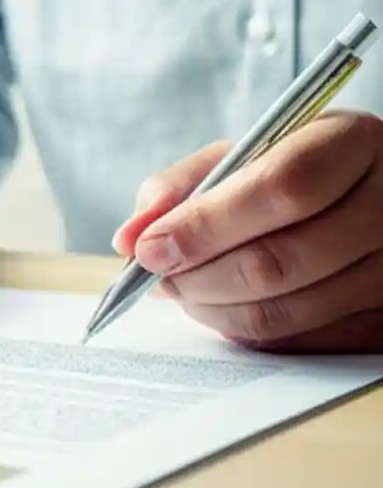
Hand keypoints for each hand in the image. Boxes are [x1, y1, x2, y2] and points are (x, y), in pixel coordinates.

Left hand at [114, 110, 382, 352]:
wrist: (364, 196)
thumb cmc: (291, 170)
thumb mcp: (242, 154)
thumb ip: (180, 187)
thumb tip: (129, 239)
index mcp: (353, 144)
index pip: (283, 189)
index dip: (206, 225)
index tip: (149, 247)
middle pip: (280, 261)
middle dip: (197, 277)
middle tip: (158, 276)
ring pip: (285, 312)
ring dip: (212, 309)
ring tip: (183, 288)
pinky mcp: (382, 320)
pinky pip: (297, 343)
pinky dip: (242, 330)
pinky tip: (222, 305)